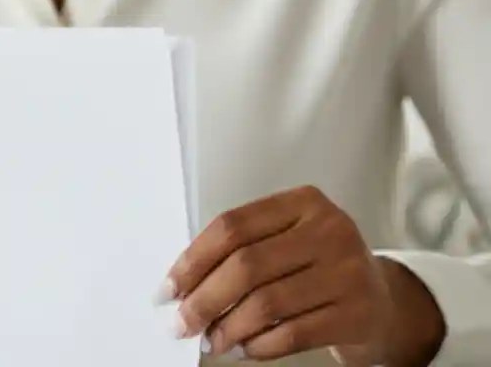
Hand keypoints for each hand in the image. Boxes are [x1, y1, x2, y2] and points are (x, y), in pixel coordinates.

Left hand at [163, 185, 444, 364]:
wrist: (384, 301)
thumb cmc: (318, 267)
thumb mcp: (287, 241)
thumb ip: (241, 251)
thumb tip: (182, 287)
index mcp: (303, 203)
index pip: (232, 226)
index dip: (193, 260)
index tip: (168, 289)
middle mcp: (330, 230)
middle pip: (246, 265)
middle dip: (204, 299)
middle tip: (181, 323)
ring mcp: (349, 271)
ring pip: (267, 303)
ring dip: (228, 328)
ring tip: (211, 341)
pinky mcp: (359, 312)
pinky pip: (293, 333)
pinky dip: (259, 345)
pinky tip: (243, 348)